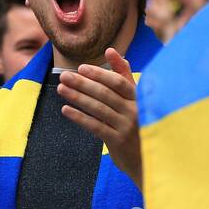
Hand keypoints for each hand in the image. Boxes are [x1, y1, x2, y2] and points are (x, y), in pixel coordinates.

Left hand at [57, 48, 142, 187]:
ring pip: (98, 108)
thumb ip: (123, 76)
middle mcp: (135, 110)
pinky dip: (79, 117)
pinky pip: (95, 126)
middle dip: (83, 83)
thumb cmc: (137, 123)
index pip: (119, 82)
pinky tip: (66, 110)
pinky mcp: (118, 141)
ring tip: (61, 89)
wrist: (147, 158)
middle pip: (105, 93)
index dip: (100, 74)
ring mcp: (127, 126)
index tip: (81, 67)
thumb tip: (111, 50)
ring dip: (77, 97)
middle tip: (64, 76)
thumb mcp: (134, 98)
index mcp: (139, 98)